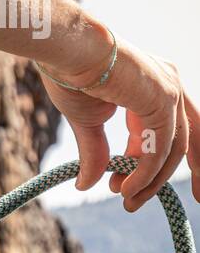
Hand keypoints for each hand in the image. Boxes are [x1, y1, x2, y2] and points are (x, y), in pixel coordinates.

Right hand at [41, 26, 199, 210]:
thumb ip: (96, 151)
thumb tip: (86, 185)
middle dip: (199, 168)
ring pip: (174, 148)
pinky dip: (145, 172)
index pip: (166, 131)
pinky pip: (160, 147)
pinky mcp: (163, 100)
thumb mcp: (86, 121)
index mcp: (153, 87)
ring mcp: (169, 92)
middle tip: (199, 197)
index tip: (125, 190)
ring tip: (128, 200)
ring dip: (152, 180)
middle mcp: (169, 87)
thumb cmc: (70, 76)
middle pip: (194, 135)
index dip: (150, 165)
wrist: (66, 51)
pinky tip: (127, 187)